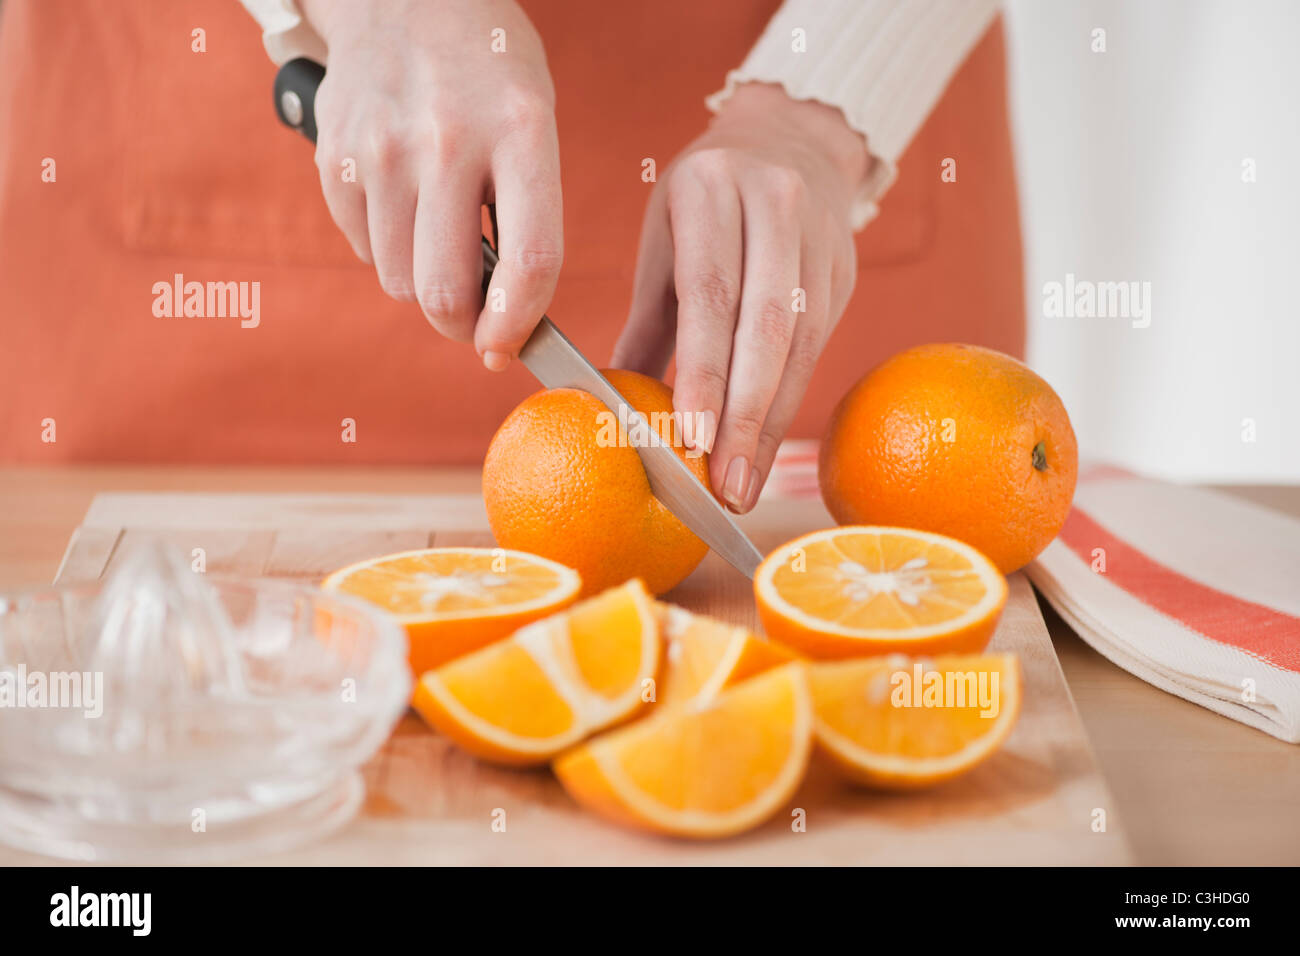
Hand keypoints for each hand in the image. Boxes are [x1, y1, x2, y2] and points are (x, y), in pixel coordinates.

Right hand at [302, 0, 561, 368]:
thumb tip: (503, 323)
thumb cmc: (487, 75)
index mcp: (520, 130)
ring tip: (440, 234)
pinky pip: (364, 249)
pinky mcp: (336, 157)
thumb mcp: (533, 125)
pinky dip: (388, 248)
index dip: (518, 326)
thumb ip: (528, 218)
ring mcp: (382, 149)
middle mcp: (448, 141)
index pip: (531, 262)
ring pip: (399, 282)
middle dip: (462, 326)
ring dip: (423, 282)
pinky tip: (405, 202)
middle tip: (474, 318)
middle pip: (444, 293)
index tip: (507, 349)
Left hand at [612, 83, 866, 511]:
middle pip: (765, 326)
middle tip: (723, 487)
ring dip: (770, 423)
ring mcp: (820, 235)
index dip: (704, 372)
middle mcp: (774, 204)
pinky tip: (764, 444)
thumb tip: (612, 407)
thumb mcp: (665, 240)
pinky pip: (819, 345)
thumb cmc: (706, 202)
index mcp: (710, 188)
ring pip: (801, 344)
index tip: (692, 440)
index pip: (710, 293)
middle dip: (743, 416)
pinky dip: (788, 400)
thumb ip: (647, 323)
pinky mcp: (845, 266)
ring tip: (744, 484)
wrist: (790, 141)